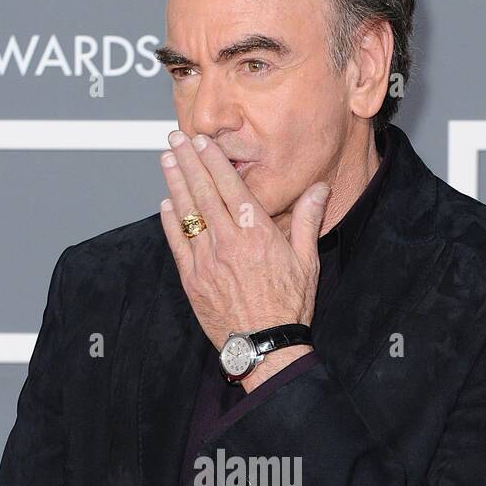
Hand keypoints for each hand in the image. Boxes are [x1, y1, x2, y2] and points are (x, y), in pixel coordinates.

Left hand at [159, 130, 330, 354]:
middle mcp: (229, 242)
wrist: (265, 347)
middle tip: (176, 138)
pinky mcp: (192, 280)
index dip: (213, 160)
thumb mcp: (306, 261)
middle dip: (188, 161)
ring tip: (167, 160)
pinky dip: (170, 221)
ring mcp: (207, 261)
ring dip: (174, 183)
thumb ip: (307, 220)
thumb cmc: (287, 307)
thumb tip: (319, 189)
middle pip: (203, 192)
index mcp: (257, 234)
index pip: (230, 186)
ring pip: (186, 213)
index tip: (202, 142)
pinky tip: (166, 204)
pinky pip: (177, 243)